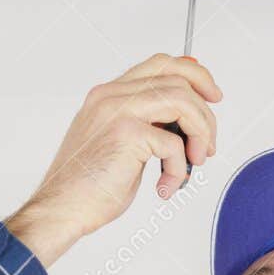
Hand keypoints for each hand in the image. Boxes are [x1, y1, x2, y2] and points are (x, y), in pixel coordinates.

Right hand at [6, 53, 222, 263]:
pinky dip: (179, 169)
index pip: (161, 64)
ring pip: (182, 102)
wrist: (61, 209)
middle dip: (204, 112)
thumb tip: (184, 121)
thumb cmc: (88, 186)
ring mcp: (118, 111)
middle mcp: (112, 95)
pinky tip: (166, 185)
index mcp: (109, 94)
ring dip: (199, 135)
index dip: (194, 75)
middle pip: (178, 78)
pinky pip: (173, 144)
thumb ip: (147, 124)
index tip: (212, 97)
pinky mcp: (126, 134)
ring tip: (193, 164)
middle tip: (208, 145)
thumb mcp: (121, 143)